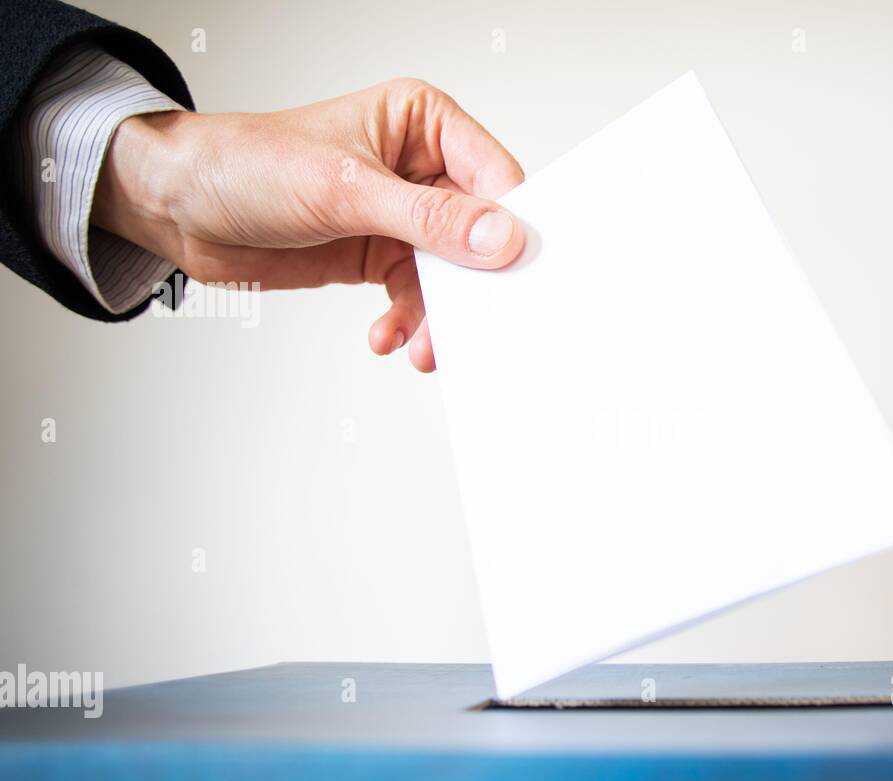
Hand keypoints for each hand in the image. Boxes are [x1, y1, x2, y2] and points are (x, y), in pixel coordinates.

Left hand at [91, 79, 526, 371]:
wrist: (181, 207)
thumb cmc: (247, 165)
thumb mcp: (345, 190)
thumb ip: (430, 220)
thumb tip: (501, 238)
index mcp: (423, 123)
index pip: (494, 177)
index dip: (510, 228)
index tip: (512, 277)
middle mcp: (420, 168)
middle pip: (479, 235)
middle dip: (471, 288)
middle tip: (469, 327)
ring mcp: (403, 215)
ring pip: (450, 276)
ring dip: (437, 316)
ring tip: (421, 346)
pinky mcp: (381, 254)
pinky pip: (417, 297)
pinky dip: (408, 324)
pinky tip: (386, 337)